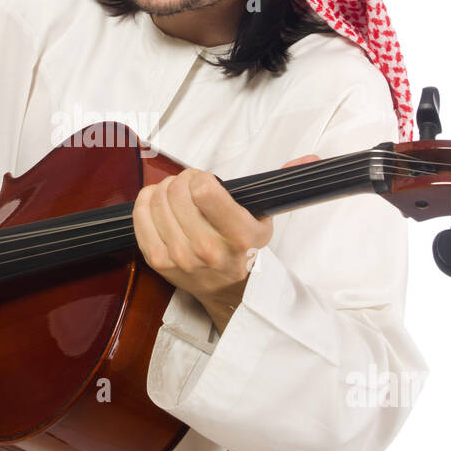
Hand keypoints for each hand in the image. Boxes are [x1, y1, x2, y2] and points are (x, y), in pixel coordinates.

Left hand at [132, 156, 318, 332]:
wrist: (228, 291)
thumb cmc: (244, 250)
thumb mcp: (265, 218)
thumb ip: (280, 185)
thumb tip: (310, 158)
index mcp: (237, 236)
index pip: (204, 190)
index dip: (201, 177)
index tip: (205, 181)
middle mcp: (207, 250)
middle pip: (177, 192)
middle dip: (182, 180)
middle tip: (190, 186)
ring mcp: (179, 257)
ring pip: (157, 201)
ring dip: (164, 189)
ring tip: (176, 195)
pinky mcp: (158, 261)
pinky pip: (140, 218)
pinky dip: (145, 202)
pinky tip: (157, 203)